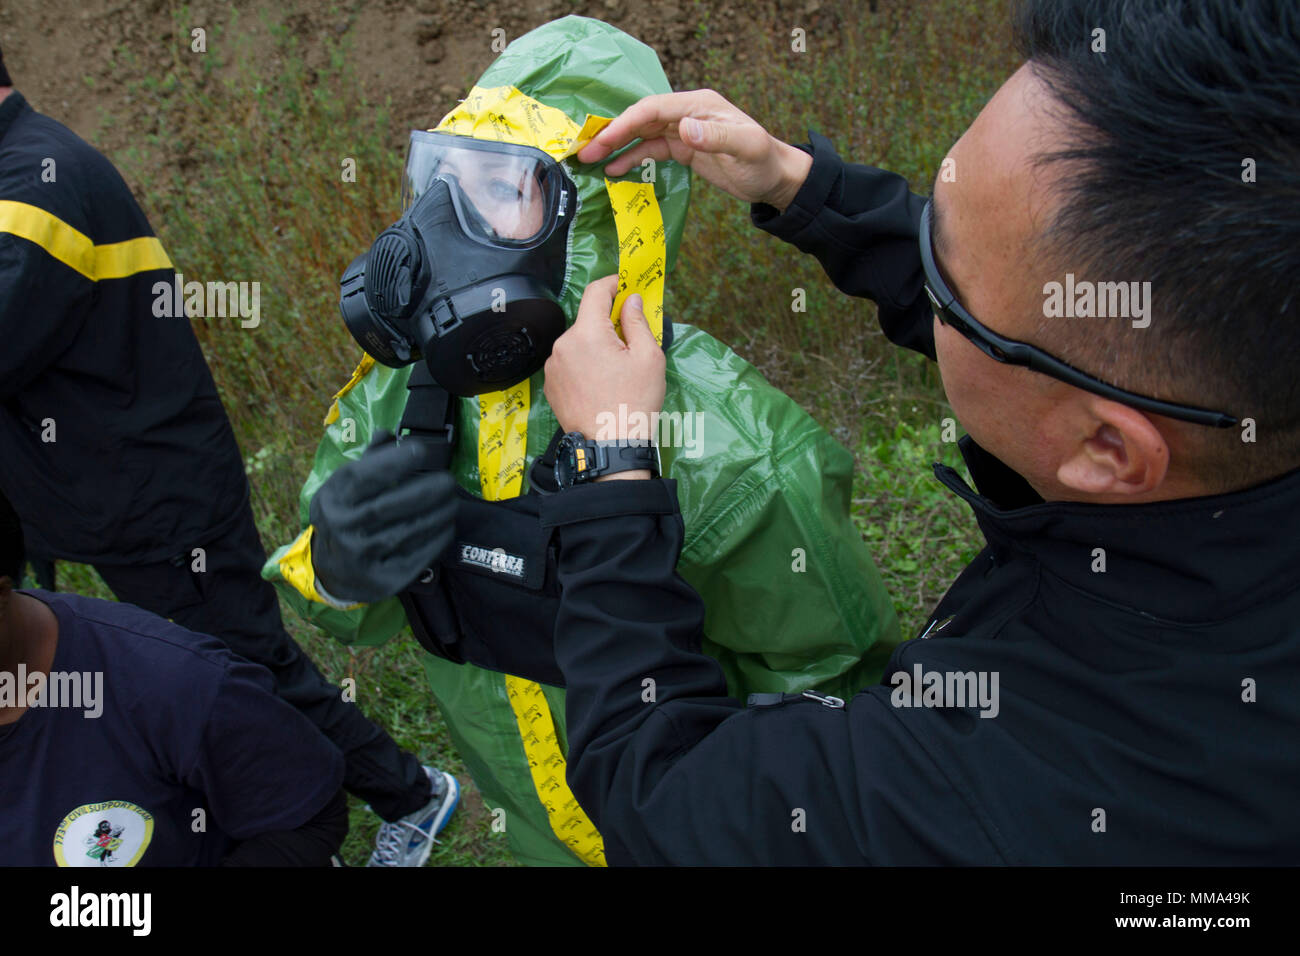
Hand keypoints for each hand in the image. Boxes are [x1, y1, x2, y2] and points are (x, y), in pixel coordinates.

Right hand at [308, 431, 458, 603]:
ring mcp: (362, 558)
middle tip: (448, 480)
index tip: (420, 450)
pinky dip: (438, 537)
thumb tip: (388, 434)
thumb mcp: (343, 489)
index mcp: (332, 501)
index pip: (361, 478)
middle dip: (425, 490)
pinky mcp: (384, 579)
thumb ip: (368, 461)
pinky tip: (447, 524)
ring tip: (452, 501)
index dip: (392, 462)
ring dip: (438, 513)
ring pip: (408, 532)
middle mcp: (343, 529)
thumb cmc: (345, 517)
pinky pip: (418, 555)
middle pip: (389, 506)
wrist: (331, 571)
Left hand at [544, 275, 665, 456]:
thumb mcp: (649, 358)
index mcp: (587, 333)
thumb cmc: (634, 403)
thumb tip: (631, 300)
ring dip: (595, 346)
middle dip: (608, 323)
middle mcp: (563, 345)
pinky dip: (584, 364)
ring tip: (616, 371)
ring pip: (578, 343)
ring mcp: (553, 366)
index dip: (612, 283)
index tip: (625, 286)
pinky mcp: (550, 385)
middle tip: (630, 340)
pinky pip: (569, 363)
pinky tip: (600, 384)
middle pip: (587, 321)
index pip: (595, 292)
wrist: (610, 447)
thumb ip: (638, 321)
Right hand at [576, 89, 812, 211]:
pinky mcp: (683, 149)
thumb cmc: (763, 161)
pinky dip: (632, 158)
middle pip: (641, 118)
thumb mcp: (744, 148)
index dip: (626, 122)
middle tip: (586, 152)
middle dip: (612, 133)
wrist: (775, 178)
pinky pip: (651, 150)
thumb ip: (716, 137)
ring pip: (642, 133)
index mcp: (698, 105)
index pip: (653, 108)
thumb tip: (684, 130)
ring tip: (592, 161)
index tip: (603, 139)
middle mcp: (687, 113)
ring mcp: (683, 131)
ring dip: (617, 146)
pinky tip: (615, 170)